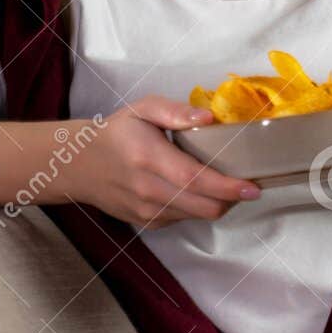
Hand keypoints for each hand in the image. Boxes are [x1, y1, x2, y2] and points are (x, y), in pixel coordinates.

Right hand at [63, 95, 260, 226]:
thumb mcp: (142, 109)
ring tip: (225, 184)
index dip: (226, 187)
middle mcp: (148, 190)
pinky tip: (197, 190)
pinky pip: (184, 218)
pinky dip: (198, 207)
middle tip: (248, 184)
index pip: (194, 179)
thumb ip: (175, 111)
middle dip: (232, 199)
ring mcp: (147, 211)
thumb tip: (208, 118)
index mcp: (148, 158)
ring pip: (197, 216)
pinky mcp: (147, 222)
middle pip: (202, 206)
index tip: (252, 187)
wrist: (79, 165)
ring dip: (218, 203)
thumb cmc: (117, 133)